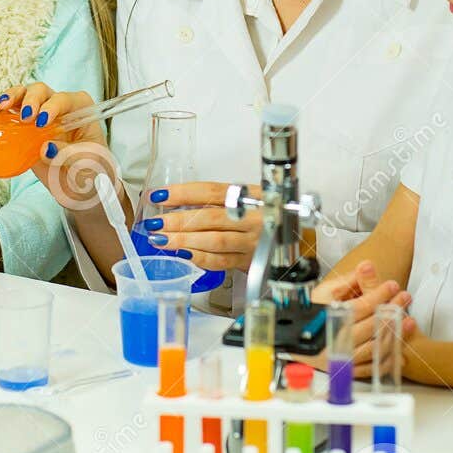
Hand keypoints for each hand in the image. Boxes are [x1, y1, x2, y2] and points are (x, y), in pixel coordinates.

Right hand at [0, 85, 121, 210]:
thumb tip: (44, 148)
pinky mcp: (24, 128)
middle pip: (41, 92)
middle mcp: (59, 107)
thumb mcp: (86, 164)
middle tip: (25, 117)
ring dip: (11, 96)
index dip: (52, 107)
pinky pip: (10, 112)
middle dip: (30, 99)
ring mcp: (39, 115)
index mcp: (80, 109)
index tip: (43, 121)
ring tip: (1, 105)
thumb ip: (68, 154)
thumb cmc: (90, 170)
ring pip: (24, 95)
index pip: (64, 100)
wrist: (80, 187)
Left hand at [138, 182, 260, 271]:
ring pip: (214, 241)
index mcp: (251, 195)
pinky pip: (221, 261)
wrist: (297, 240)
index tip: (159, 195)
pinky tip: (183, 255)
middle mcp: (253, 217)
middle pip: (210, 217)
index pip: (211, 191)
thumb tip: (176, 201)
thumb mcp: (249, 199)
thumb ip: (218, 200)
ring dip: (184, 240)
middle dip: (178, 220)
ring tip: (162, 240)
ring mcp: (253, 241)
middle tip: (156, 223)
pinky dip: (200, 258)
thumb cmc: (269, 216)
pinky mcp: (250, 261)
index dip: (182, 193)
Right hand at [300, 261, 413, 375]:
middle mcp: (337, 341)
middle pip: (371, 326)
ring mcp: (343, 358)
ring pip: (374, 348)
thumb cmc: (311, 316)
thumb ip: (347, 281)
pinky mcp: (347, 370)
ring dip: (394, 335)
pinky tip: (400, 353)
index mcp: (330, 320)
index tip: (392, 285)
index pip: (360, 306)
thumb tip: (366, 266)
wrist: (296, 342)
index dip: (378, 295)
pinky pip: (371, 369)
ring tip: (409, 322)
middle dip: (391, 311)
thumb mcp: (323, 293)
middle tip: (405, 298)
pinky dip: (387, 362)